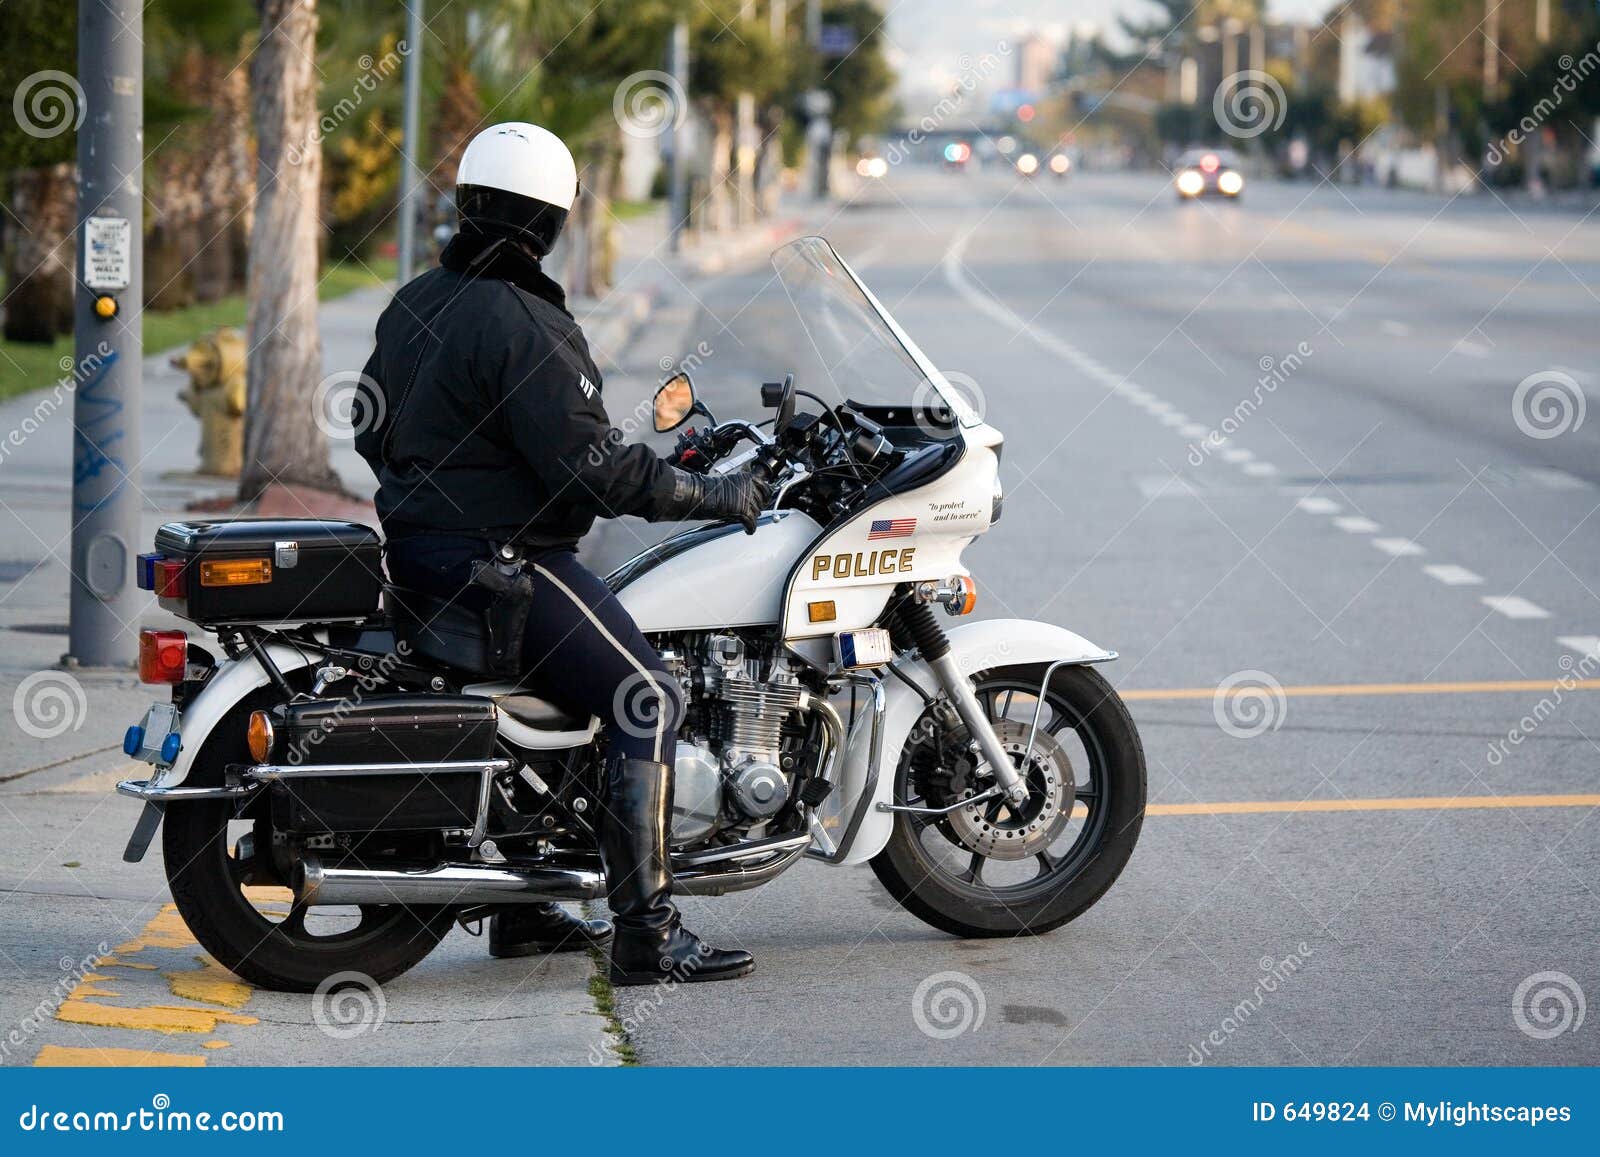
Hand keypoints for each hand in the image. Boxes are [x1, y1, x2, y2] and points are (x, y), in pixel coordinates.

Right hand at [654, 465, 771, 532]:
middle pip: (761, 501)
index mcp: (746, 478)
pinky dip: (750, 528)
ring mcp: (747, 499)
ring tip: (748, 521)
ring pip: (756, 512)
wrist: (701, 495)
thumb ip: (743, 488)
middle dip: (758, 508)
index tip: (766, 499)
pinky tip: (748, 531)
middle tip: (754, 512)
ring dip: (753, 518)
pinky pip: (751, 523)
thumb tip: (750, 496)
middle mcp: (749, 487)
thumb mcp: (731, 484)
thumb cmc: (710, 490)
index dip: (766, 495)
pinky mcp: (743, 511)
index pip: (765, 487)